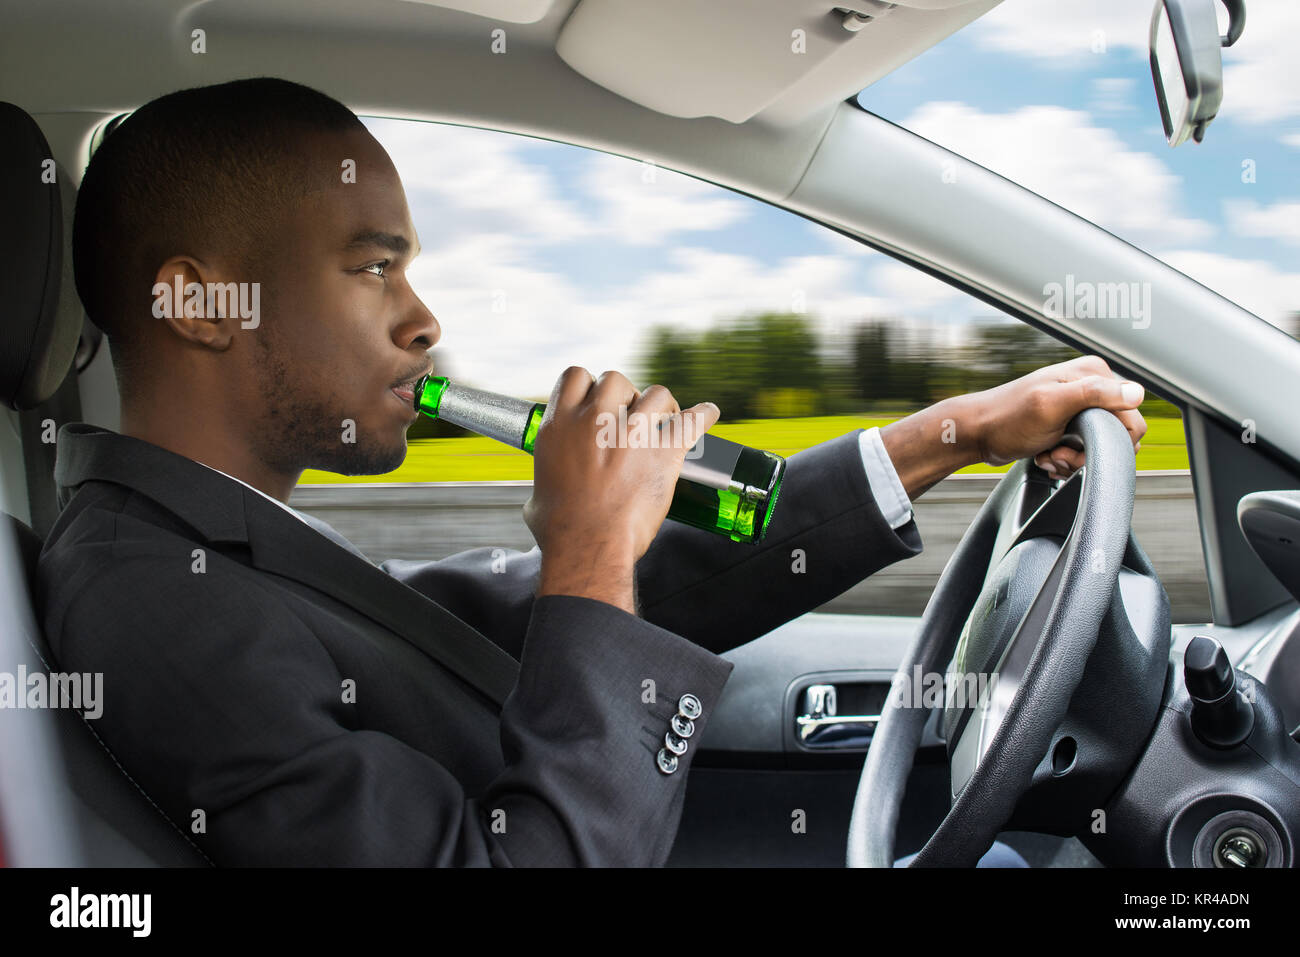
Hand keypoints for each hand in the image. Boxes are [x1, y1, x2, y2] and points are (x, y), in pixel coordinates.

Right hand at [524, 367, 719, 613]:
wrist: (588, 545)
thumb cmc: (561, 529)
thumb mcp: (538, 494)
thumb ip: (547, 479)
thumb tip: (546, 493)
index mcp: (561, 425)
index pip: (576, 377)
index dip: (590, 386)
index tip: (597, 400)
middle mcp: (595, 420)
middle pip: (616, 379)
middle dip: (626, 395)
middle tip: (631, 415)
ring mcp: (632, 432)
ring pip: (656, 393)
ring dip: (661, 405)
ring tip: (665, 419)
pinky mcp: (663, 451)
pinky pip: (692, 420)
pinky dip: (703, 415)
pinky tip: (708, 413)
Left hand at [971, 355, 1146, 478]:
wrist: (978, 433)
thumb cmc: (1007, 418)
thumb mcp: (1051, 404)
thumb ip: (1093, 394)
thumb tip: (1137, 392)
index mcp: (1093, 375)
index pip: (1131, 418)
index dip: (1108, 441)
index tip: (1075, 446)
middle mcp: (1090, 387)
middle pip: (1116, 437)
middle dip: (1087, 454)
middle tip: (1058, 453)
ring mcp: (1080, 407)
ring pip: (1100, 449)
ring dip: (1073, 461)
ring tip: (1049, 455)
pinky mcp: (1069, 426)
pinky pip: (1083, 452)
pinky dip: (1065, 461)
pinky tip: (1046, 456)